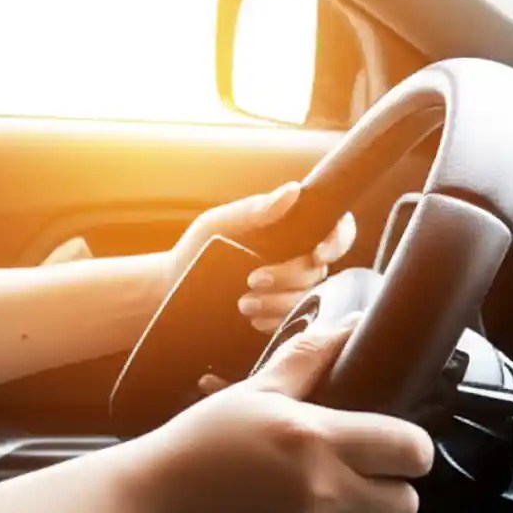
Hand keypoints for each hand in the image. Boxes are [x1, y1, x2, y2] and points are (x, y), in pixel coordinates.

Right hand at [125, 315, 433, 512]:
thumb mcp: (253, 393)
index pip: (411, 450)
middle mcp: (321, 493)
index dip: (411, 450)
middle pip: (406, 504)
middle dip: (390, 492)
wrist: (146, 509)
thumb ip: (308, 358)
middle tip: (358, 482)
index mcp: (315, 438)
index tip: (395, 451)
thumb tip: (351, 324)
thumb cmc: (198, 445)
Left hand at [166, 181, 356, 334]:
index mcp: (290, 229)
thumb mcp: (221, 224)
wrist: (175, 287)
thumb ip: (256, 209)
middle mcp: (297, 257)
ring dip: (279, 303)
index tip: (318, 254)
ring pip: (308, 298)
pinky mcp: (281, 315)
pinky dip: (275, 321)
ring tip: (243, 303)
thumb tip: (294, 190)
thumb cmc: (198, 248)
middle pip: (320, 269)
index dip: (337, 240)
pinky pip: (295, 322)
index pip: (335, 228)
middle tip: (253, 280)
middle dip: (289, 277)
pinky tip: (252, 318)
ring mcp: (291, 288)